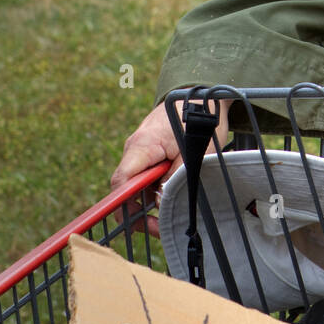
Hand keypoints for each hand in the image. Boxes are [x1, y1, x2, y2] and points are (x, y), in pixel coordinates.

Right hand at [111, 97, 231, 236]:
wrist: (201, 96)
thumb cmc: (199, 120)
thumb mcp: (194, 153)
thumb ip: (176, 179)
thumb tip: (161, 203)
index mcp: (142, 146)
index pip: (122, 180)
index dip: (123, 205)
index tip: (134, 224)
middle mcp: (135, 149)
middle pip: (128, 186)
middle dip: (140, 209)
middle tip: (159, 227)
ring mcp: (141, 151)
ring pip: (139, 183)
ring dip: (151, 200)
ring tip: (171, 215)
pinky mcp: (150, 153)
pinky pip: (147, 176)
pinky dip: (156, 188)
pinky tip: (171, 197)